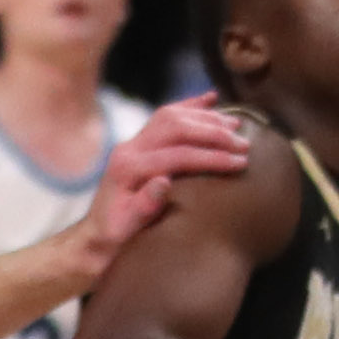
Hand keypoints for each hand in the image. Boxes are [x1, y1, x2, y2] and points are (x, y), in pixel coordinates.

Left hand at [59, 100, 256, 272]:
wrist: (95, 239)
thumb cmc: (114, 239)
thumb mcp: (127, 230)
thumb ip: (144, 206)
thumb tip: (164, 181)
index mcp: (127, 168)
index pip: (177, 155)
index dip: (211, 157)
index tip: (240, 162)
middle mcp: (129, 148)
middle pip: (176, 127)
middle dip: (213, 133)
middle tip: (243, 144)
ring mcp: (133, 142)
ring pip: (171, 116)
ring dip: (205, 117)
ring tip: (236, 123)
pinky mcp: (139, 143)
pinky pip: (165, 116)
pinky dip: (190, 106)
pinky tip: (211, 98)